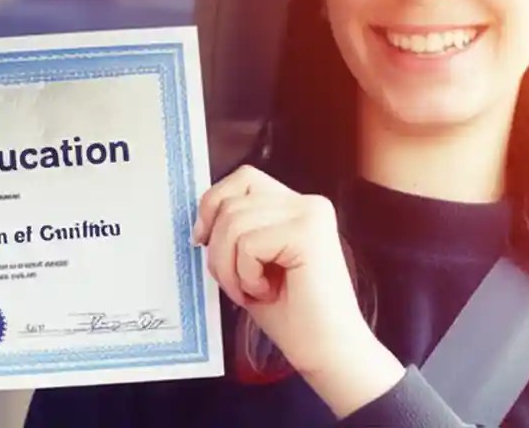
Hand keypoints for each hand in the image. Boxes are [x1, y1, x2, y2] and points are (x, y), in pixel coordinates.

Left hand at [193, 166, 403, 417]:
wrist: (326, 350)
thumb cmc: (292, 315)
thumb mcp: (251, 262)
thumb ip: (236, 231)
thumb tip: (202, 219)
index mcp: (296, 206)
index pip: (242, 178)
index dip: (213, 204)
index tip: (201, 239)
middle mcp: (307, 203)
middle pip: (232, 201)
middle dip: (218, 249)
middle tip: (237, 283)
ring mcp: (310, 215)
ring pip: (234, 222)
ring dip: (231, 267)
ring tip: (253, 290)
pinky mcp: (309, 232)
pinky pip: (248, 243)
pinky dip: (246, 275)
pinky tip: (267, 291)